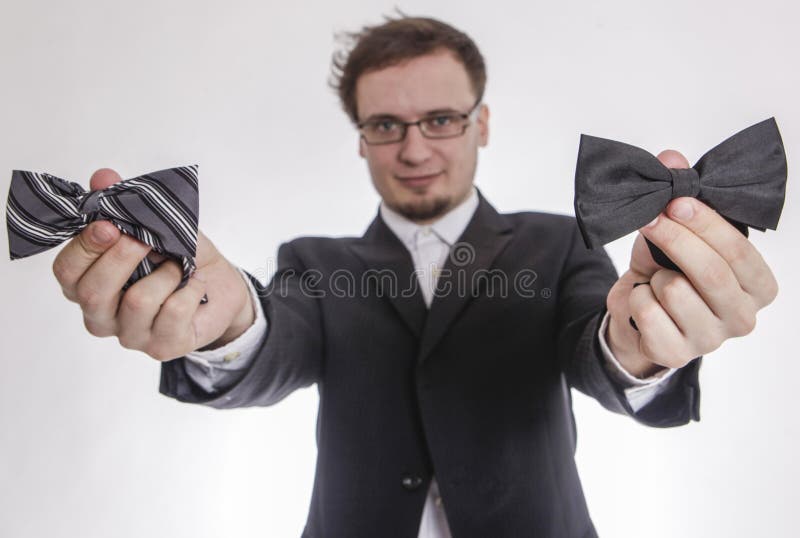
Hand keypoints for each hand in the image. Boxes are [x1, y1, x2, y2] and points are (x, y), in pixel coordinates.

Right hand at [52, 168, 255, 360]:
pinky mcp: (163, 346)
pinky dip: (190, 289)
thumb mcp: (154, 224)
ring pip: (137, 302)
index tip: (110, 224)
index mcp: (87, 285)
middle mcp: (101, 316)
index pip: (67, 271)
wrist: (220, 286)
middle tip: (147, 238)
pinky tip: (195, 285)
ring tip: (178, 266)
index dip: (85, 246)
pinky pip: (174, 312)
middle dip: (123, 257)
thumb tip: (103, 176)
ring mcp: (131, 336)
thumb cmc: (179, 257)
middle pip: (93, 292)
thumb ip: (124, 202)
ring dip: (165, 274)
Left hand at [605, 150, 778, 377]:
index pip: (739, 251)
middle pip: (711, 272)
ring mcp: (711, 340)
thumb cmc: (668, 269)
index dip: (706, 223)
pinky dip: (636, 297)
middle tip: (650, 217)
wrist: (638, 313)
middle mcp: (744, 316)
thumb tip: (671, 158)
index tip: (676, 200)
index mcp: (759, 284)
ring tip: (655, 279)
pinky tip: (644, 300)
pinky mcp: (676, 354)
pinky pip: (648, 311)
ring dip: (653, 275)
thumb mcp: (675, 231)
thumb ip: (679, 195)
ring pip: (675, 290)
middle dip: (675, 239)